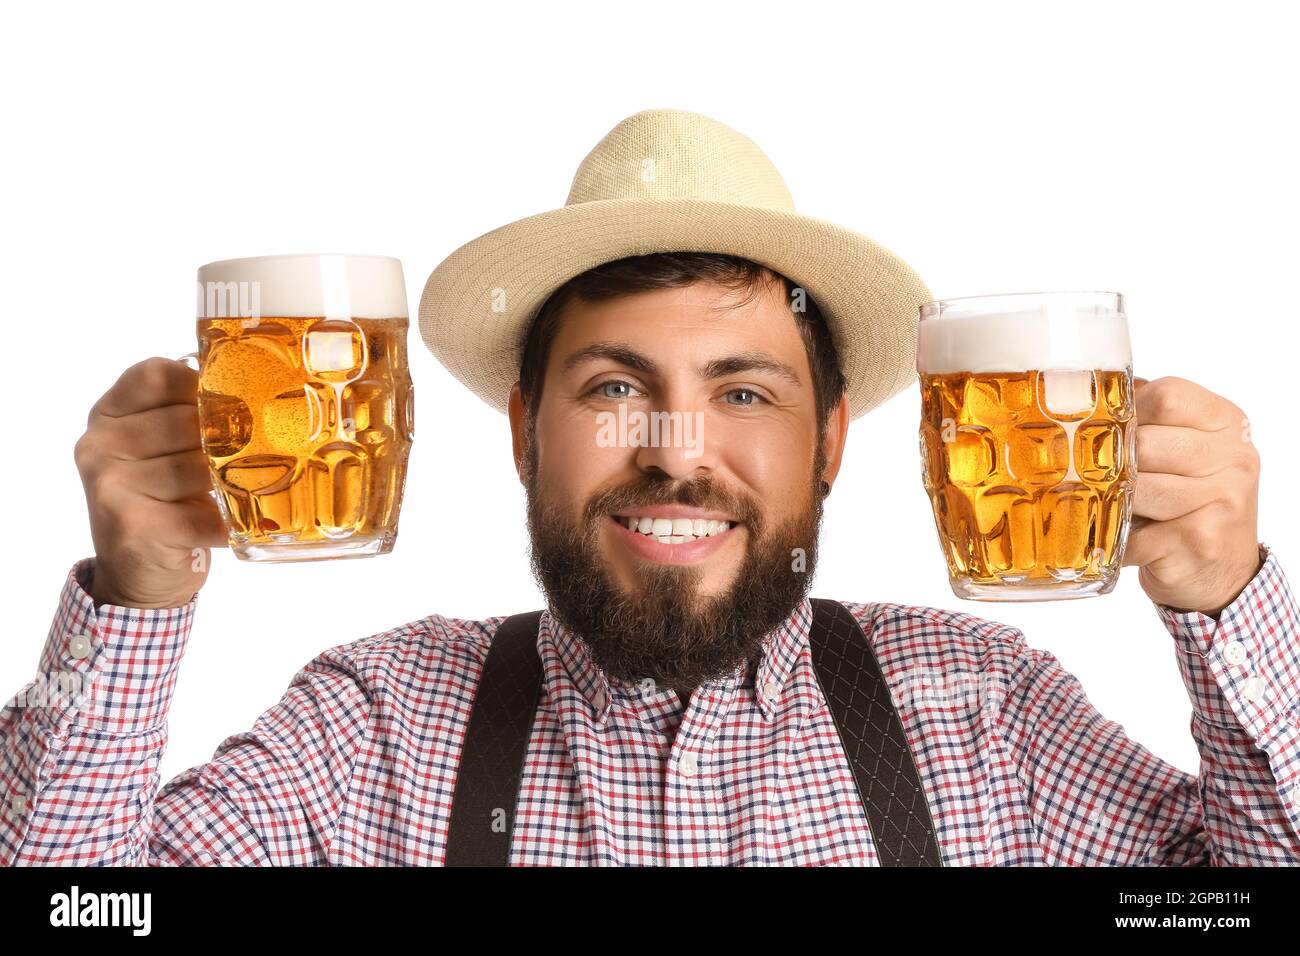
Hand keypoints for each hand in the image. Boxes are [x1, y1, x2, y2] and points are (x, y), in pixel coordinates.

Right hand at [74, 357, 227, 608]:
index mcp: (107, 416)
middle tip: (240, 459)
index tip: (226, 405)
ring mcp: (112, 488)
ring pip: (199, 468)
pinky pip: (205, 516)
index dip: (201, 386)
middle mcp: (100, 447)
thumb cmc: (160, 500)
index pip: (158, 376)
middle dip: (224, 442)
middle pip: (186, 422)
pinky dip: (228, 523)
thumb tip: (253, 391)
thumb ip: (187, 414)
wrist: (135, 574)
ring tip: (231, 494)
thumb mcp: (161, 447)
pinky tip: (230, 524)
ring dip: (227, 484)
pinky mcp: (135, 529)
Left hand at [1121, 376, 1263, 617]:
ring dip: (1111, 502)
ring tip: (1108, 506)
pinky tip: (1118, 539)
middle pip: (1145, 443)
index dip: (1126, 413)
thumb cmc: (1192, 502)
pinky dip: (1114, 540)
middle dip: (1112, 463)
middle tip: (1097, 475)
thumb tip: (1078, 398)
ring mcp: (1221, 502)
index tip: (1110, 431)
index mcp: (1227, 424)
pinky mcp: (1198, 542)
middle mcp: (1233, 459)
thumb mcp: (1185, 450)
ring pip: (1137, 489)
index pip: (1166, 397)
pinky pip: (1133, 535)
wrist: (1224, 571)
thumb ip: (1148, 421)